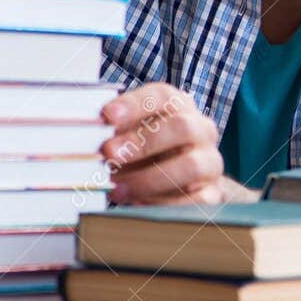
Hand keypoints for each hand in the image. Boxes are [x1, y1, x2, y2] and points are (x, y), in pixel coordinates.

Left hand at [100, 83, 251, 205]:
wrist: (189, 182)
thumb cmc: (151, 152)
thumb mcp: (133, 135)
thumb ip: (116, 133)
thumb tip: (86, 139)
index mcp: (180, 107)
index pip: (162, 96)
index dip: (134, 104)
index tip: (106, 116)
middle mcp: (201, 129)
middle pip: (182, 127)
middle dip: (142, 142)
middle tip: (109, 154)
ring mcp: (211, 161)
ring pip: (192, 165)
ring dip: (150, 178)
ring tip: (117, 189)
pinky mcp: (214, 192)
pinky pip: (195, 200)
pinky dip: (164, 203)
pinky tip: (139, 204)